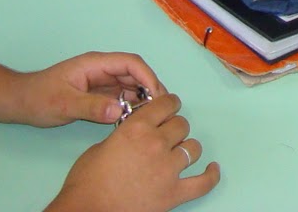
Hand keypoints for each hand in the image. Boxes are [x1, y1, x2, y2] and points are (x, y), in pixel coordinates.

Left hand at [18, 53, 164, 128]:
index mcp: (95, 64)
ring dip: (142, 98)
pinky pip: (121, 97)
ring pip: (130, 85)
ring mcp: (100, 82)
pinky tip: (135, 120)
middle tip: (161, 109)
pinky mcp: (98, 94)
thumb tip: (120, 112)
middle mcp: (101, 70)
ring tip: (152, 116)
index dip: (147, 77)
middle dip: (150, 88)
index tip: (156, 96)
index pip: (130, 63)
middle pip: (134, 73)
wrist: (20, 102)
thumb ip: (92, 108)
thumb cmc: (39, 98)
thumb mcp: (64, 104)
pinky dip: (131, 106)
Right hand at [48, 92, 218, 211]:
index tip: (170, 106)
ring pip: (193, 147)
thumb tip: (136, 134)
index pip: (166, 104)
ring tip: (179, 152)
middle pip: (181, 124)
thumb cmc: (86, 182)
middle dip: (174, 127)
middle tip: (167, 134)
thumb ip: (124, 135)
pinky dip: (211, 175)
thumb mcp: (100, 146)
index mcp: (137, 128)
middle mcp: (156, 144)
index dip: (169, 104)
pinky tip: (212, 169)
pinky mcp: (174, 194)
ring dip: (186, 148)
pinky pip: (203, 183)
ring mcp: (168, 169)